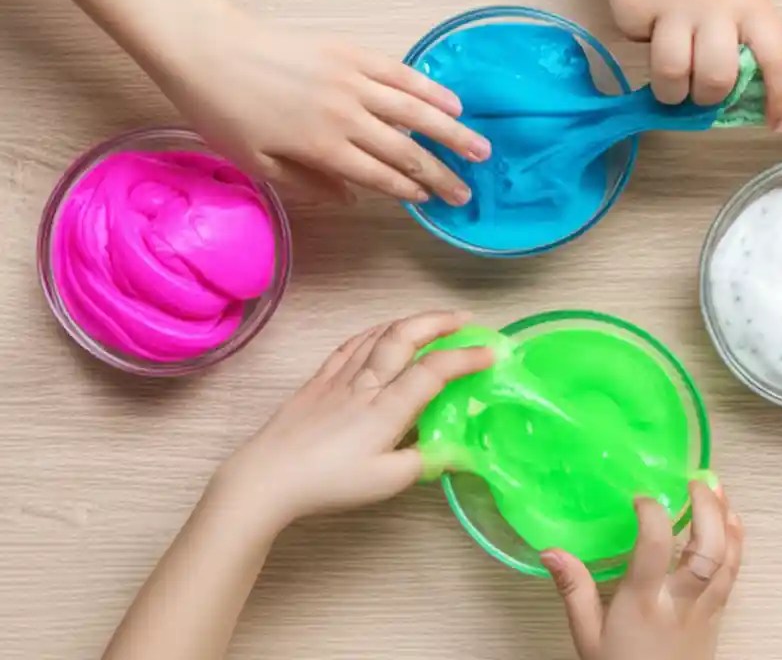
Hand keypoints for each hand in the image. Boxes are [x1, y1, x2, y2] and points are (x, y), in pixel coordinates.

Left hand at [156, 11, 490, 204]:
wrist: (207, 48)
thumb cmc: (223, 111)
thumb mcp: (257, 163)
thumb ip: (309, 184)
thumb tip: (352, 199)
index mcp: (322, 147)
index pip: (380, 176)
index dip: (410, 192)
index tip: (433, 203)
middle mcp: (345, 115)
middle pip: (405, 150)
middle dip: (440, 174)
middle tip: (467, 192)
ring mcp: (352, 80)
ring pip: (414, 112)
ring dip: (451, 133)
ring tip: (480, 150)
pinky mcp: (351, 52)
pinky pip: (400, 73)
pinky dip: (430, 89)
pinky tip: (453, 103)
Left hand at [209, 310, 493, 532]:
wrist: (267, 477)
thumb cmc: (329, 483)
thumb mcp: (386, 482)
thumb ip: (426, 461)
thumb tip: (460, 451)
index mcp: (387, 408)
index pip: (434, 371)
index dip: (465, 358)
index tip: (491, 352)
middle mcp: (367, 383)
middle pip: (405, 337)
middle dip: (439, 322)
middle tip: (466, 319)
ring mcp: (340, 377)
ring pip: (379, 334)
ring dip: (411, 321)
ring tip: (433, 320)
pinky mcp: (319, 379)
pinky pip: (352, 343)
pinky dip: (376, 331)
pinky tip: (383, 331)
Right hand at [542, 482, 742, 659]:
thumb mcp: (587, 637)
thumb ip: (574, 591)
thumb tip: (551, 550)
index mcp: (644, 604)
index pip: (654, 549)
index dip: (652, 515)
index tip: (641, 496)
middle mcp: (680, 602)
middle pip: (706, 551)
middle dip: (707, 510)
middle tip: (697, 479)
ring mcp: (705, 609)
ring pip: (727, 560)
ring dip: (727, 519)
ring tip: (718, 487)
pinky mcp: (718, 616)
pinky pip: (733, 574)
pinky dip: (736, 543)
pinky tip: (731, 522)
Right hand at [601, 0, 781, 129]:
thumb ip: (742, 32)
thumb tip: (736, 88)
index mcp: (752, 3)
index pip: (777, 57)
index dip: (780, 97)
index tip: (777, 125)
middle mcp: (717, 6)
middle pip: (717, 79)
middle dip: (706, 98)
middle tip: (697, 91)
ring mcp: (674, 6)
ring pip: (672, 76)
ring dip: (669, 91)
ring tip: (668, 79)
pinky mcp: (636, 6)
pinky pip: (638, 47)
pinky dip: (641, 44)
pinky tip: (646, 23)